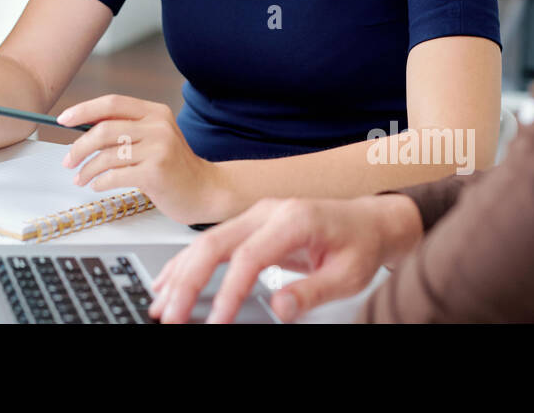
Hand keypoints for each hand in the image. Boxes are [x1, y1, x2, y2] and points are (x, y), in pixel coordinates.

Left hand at [57, 94, 228, 224]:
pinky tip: (97, 186)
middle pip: (104, 129)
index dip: (83, 109)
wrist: (206, 191)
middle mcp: (158, 126)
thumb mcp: (155, 138)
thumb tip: (83, 128)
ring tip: (81, 178)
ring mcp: (158, 148)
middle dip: (79, 146)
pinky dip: (100, 182)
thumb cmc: (174, 167)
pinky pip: (115, 175)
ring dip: (87, 169)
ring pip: (107, 154)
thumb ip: (126, 129)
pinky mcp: (156, 172)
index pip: (112, 103)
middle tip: (68, 161)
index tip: (63, 120)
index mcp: (155, 112)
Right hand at [147, 195, 422, 323]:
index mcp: (293, 219)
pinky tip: (170, 281)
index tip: (216, 322)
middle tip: (172, 316)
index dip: (228, 291)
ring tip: (162, 304)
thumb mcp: (348, 275)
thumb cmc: (360, 244)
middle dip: (188, 282)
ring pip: (206, 241)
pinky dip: (188, 262)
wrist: (371, 220)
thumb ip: (311, 291)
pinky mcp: (250, 223)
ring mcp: (255, 214)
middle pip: (214, 243)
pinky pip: (211, 241)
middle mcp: (267, 211)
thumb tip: (278, 307)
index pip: (249, 257)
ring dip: (181, 273)